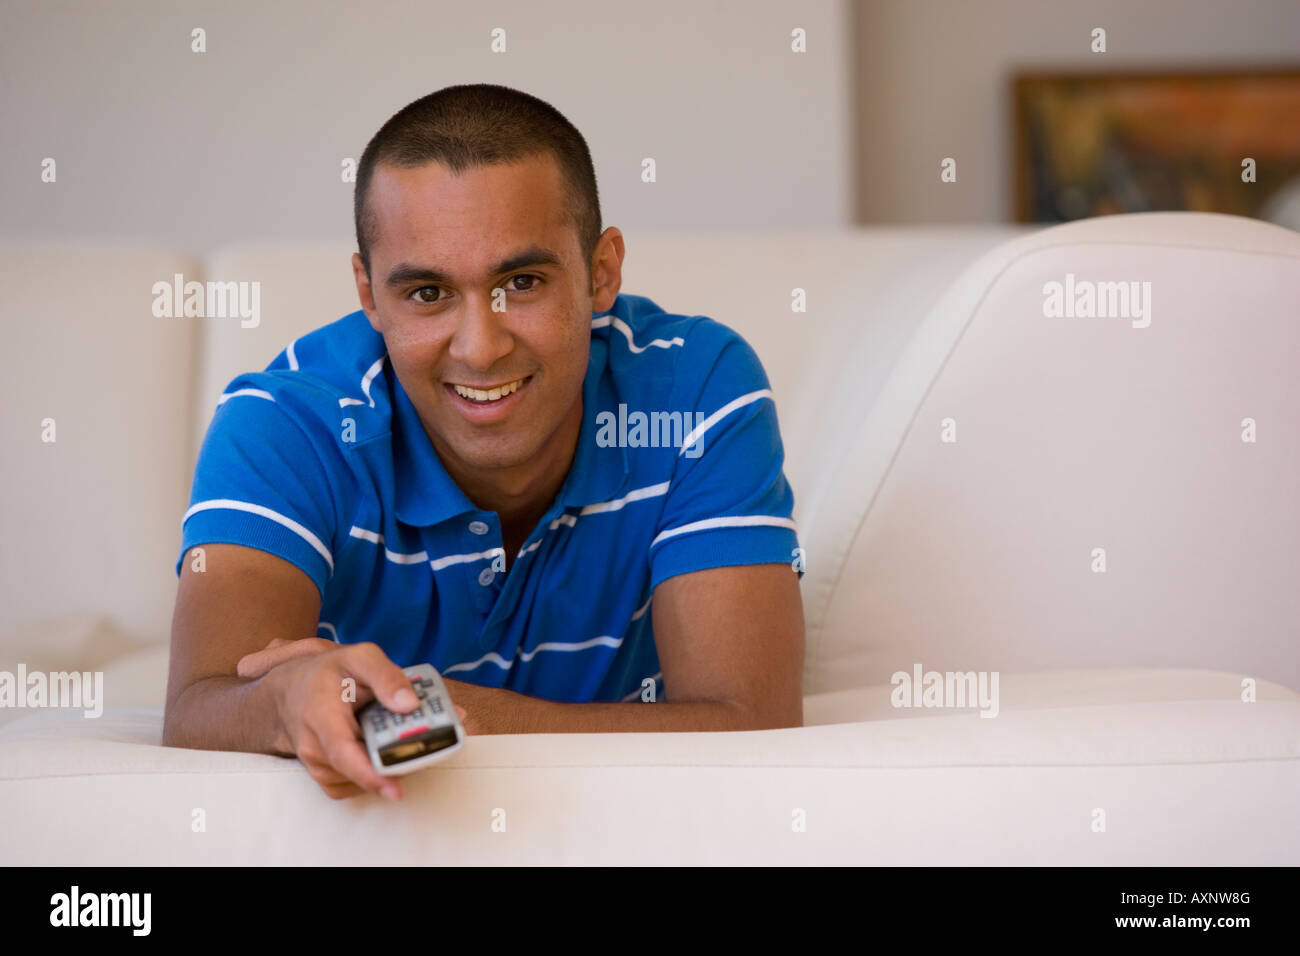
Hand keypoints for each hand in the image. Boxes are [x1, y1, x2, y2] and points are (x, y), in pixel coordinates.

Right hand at [238, 638, 432, 801]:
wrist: (295, 688)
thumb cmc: (330, 673)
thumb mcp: (360, 658)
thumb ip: (387, 676)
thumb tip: (410, 705)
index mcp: (320, 714)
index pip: (342, 752)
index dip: (369, 775)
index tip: (395, 790)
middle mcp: (313, 745)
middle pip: (357, 771)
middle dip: (394, 765)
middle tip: (425, 750)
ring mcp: (315, 763)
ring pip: (357, 782)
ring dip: (385, 770)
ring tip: (406, 744)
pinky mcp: (322, 774)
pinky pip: (351, 787)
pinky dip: (373, 778)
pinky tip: (386, 756)